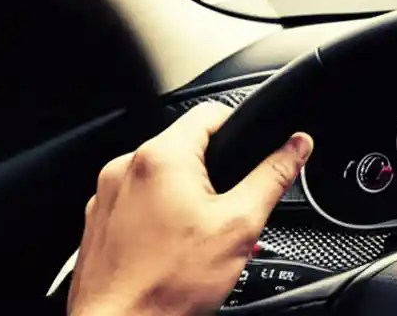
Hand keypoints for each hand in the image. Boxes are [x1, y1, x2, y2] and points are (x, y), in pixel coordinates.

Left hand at [68, 102, 313, 315]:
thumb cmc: (168, 285)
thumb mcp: (239, 225)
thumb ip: (272, 177)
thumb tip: (297, 145)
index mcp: (162, 157)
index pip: (212, 112)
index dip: (242, 129)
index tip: (255, 154)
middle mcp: (125, 167)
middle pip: (188, 149)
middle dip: (217, 177)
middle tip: (231, 215)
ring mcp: (107, 195)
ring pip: (164, 180)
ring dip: (189, 199)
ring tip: (203, 240)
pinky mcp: (99, 222)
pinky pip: (140, 204)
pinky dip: (162, 219)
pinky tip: (176, 251)